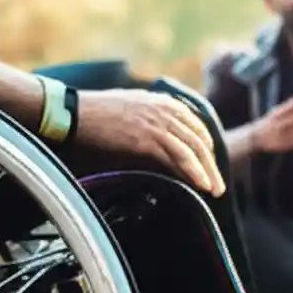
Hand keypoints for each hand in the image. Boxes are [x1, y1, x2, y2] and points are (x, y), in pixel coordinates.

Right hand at [74, 89, 225, 196]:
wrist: (74, 113)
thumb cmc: (96, 114)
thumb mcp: (131, 108)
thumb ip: (150, 118)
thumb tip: (159, 139)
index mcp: (163, 102)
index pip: (195, 125)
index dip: (204, 147)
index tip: (208, 165)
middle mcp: (165, 110)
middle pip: (198, 139)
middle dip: (211, 164)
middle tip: (219, 185)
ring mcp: (157, 123)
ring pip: (193, 150)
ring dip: (208, 172)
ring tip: (215, 190)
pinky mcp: (147, 138)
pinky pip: (178, 157)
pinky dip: (193, 172)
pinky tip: (201, 185)